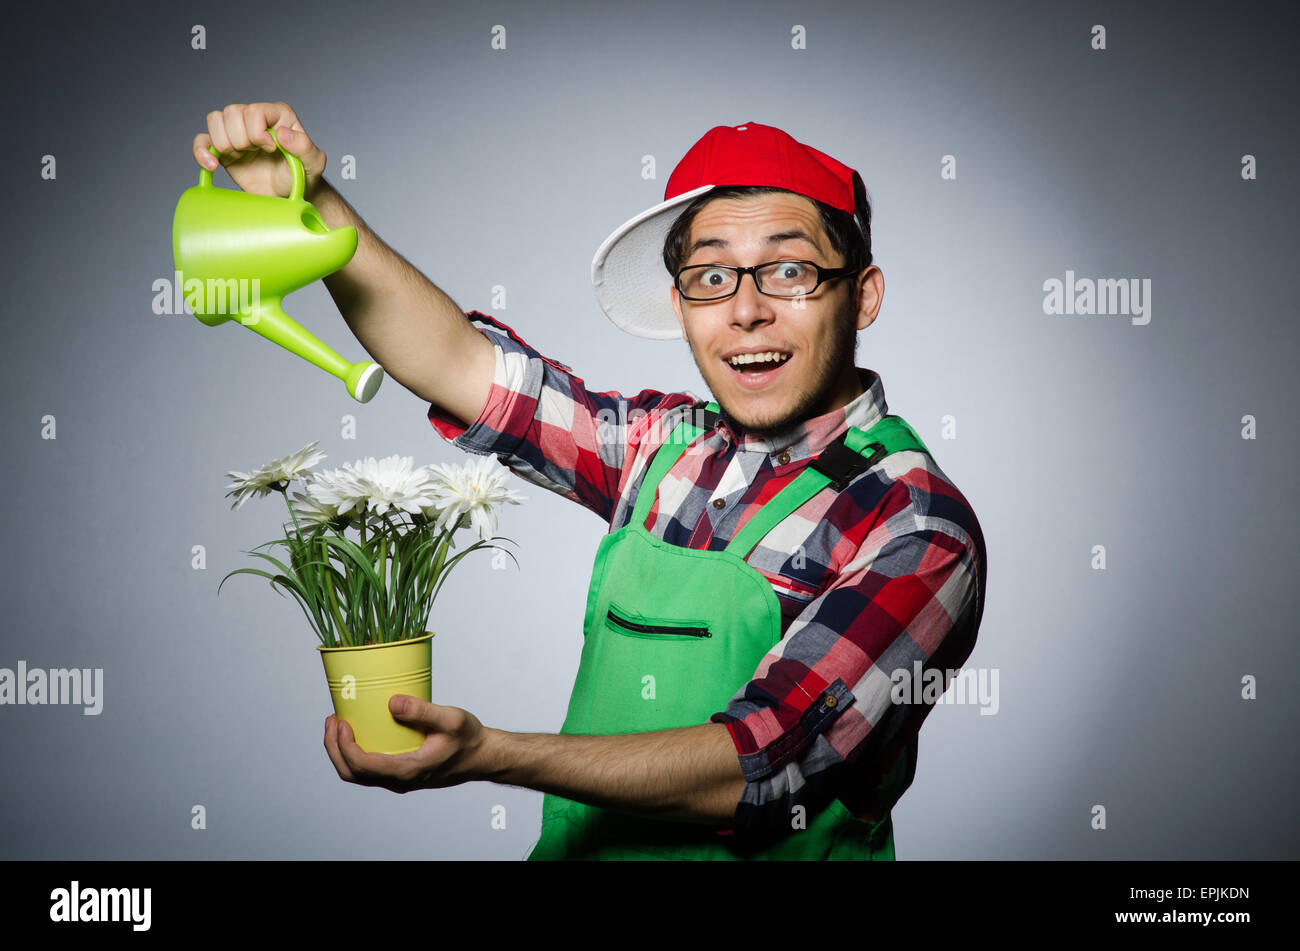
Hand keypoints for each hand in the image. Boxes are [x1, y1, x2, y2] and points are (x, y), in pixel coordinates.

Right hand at [191, 101, 326, 198]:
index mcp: (278, 115)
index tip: (271, 149)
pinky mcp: (223, 149)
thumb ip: (304, 147)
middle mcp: (255, 119)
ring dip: (224, 143)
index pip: (254, 111)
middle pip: (231, 112)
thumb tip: (282, 134)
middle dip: (241, 139)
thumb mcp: (313, 163)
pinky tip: (212, 166)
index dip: (258, 132)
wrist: (289, 197)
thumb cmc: (303, 177)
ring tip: (240, 157)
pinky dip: (201, 152)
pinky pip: (201, 140)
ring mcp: (237, 132)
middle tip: (255, 154)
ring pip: (214, 120)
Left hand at [323, 696, 488, 793]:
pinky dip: (355, 753)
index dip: (343, 746)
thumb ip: (422, 711)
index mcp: (407, 771)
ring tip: (339, 724)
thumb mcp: (451, 719)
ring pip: (358, 775)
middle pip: (352, 774)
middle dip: (334, 748)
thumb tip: (392, 702)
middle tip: (332, 720)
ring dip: (342, 752)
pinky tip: (360, 731)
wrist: (482, 756)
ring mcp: (398, 780)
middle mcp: (399, 781)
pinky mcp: (401, 773)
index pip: (362, 766)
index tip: (341, 722)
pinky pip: (369, 770)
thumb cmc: (468, 738)